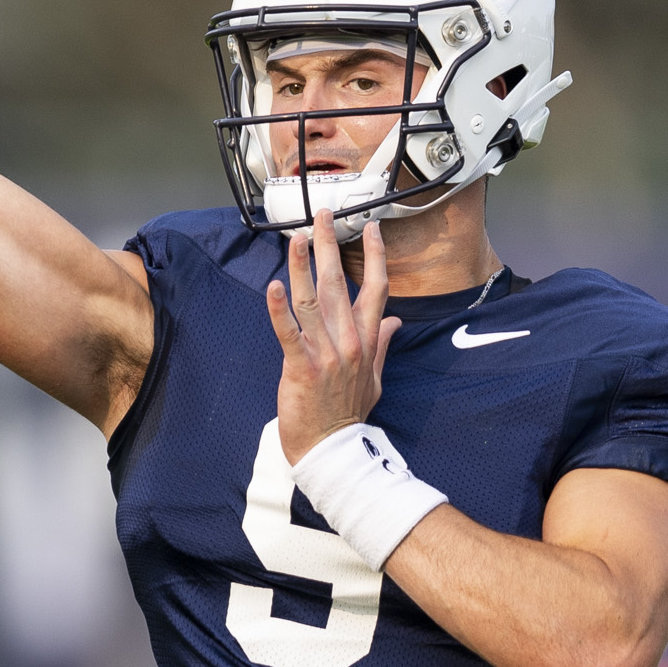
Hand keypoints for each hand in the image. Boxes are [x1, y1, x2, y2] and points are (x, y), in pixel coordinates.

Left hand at [267, 211, 401, 465]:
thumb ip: (382, 345)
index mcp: (367, 342)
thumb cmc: (349, 414)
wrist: (332, 450)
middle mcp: (349, 342)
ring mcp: (326, 354)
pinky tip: (274, 285)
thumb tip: (394, 321)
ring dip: (303, 266)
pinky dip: (279, 309)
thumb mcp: (375, 379)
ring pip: (312, 300)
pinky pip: (289, 332)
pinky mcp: (301, 367)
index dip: (375, 258)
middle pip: (340, 285)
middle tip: (325, 216)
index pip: (376, 290)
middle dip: (332, 247)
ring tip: (297, 237)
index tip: (372, 230)